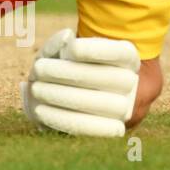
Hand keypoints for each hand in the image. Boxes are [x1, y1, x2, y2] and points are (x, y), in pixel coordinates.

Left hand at [20, 28, 139, 137]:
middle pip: (112, 78)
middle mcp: (134, 84)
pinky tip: (40, 111)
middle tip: (37, 69)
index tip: (71, 48)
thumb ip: (59, 43)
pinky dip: (65, 120)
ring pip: (106, 105)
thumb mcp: (58, 53)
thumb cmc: (63, 69)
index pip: (121, 53)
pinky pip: (95, 130)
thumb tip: (66, 38)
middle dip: (71, 74)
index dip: (98, 50)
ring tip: (36, 89)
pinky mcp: (112, 131)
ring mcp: (126, 110)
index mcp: (128, 59)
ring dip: (65, 97)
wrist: (71, 99)